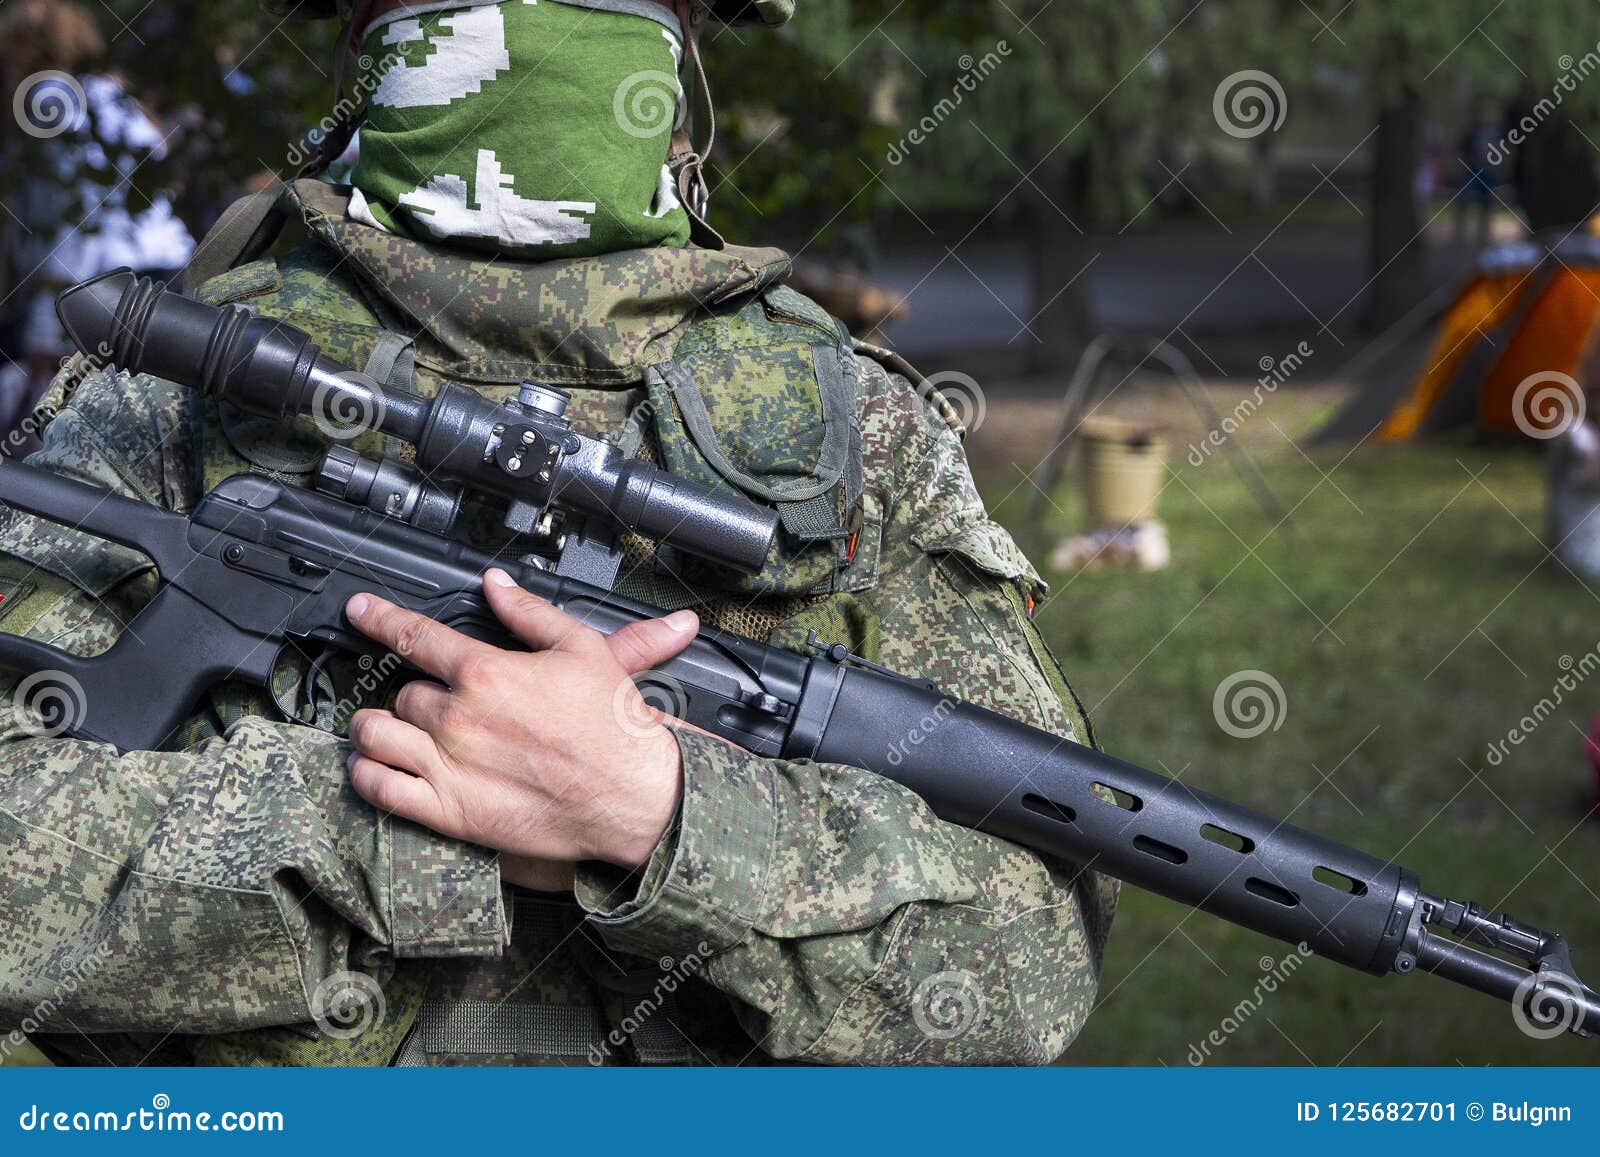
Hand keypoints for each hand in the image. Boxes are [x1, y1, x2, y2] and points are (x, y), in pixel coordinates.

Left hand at [343, 569, 699, 889]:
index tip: (360, 612)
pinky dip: (369, 775)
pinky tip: (376, 767)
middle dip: (411, 694)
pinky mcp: (450, 813)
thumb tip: (496, 585)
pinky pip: (381, 790)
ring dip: (374, 730)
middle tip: (427, 700)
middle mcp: (459, 718)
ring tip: (385, 730)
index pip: (413, 636)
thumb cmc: (613, 725)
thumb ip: (529, 613)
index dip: (379, 619)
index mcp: (487, 672)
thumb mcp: (582, 648)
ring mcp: (449, 767)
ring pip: (375, 736)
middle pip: (400, 693)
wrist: (634, 794)